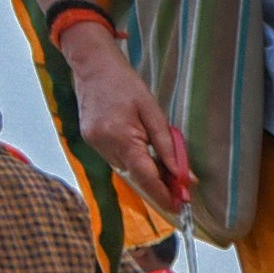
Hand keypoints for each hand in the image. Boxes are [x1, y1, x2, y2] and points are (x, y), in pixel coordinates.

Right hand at [45, 24, 192, 209]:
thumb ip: (167, 146)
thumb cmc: (125, 83)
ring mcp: (94, 144)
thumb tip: (182, 174)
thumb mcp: (153, 111)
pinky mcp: (90, 140)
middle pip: (136, 177)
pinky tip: (145, 157)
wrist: (93, 64)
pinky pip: (116, 160)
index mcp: (121, 138)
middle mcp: (105, 145)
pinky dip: (132, 162)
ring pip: (126, 171)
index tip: (179, 208)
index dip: (163, 195)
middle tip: (179, 192)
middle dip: (158, 187)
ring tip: (166, 174)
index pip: (145, 176)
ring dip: (146, 174)